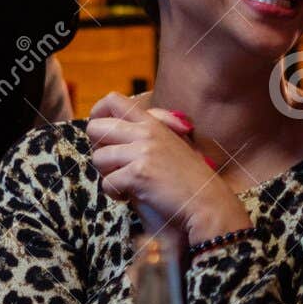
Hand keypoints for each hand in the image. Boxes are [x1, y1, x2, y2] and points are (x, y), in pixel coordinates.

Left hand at [86, 93, 248, 243]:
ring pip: (98, 158)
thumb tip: (116, 127)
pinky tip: (129, 197)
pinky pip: (108, 182)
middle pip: (95, 128)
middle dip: (98, 150)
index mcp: (152, 123)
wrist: (207, 203)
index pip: (113, 100)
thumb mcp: (172, 144)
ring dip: (107, 175)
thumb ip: (148, 132)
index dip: (98, 115)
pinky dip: (115, 194)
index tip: (102, 136)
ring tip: (124, 185)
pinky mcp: (139, 174)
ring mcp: (143, 152)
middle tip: (113, 166)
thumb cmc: (189, 179)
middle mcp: (146, 133)